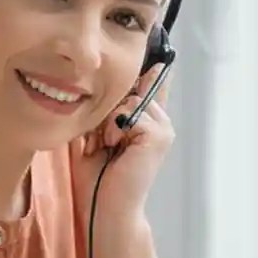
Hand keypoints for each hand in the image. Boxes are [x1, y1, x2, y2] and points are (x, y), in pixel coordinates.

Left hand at [72, 63, 174, 223]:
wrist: (105, 209)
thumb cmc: (96, 178)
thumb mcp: (95, 135)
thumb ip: (104, 111)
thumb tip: (100, 80)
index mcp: (147, 120)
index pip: (151, 82)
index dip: (149, 68)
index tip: (154, 48)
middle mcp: (160, 121)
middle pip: (131, 88)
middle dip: (108, 108)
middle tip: (103, 139)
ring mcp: (163, 127)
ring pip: (130, 99)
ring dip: (109, 121)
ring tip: (108, 145)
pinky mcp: (159, 135)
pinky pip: (131, 112)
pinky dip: (115, 128)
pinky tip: (115, 147)